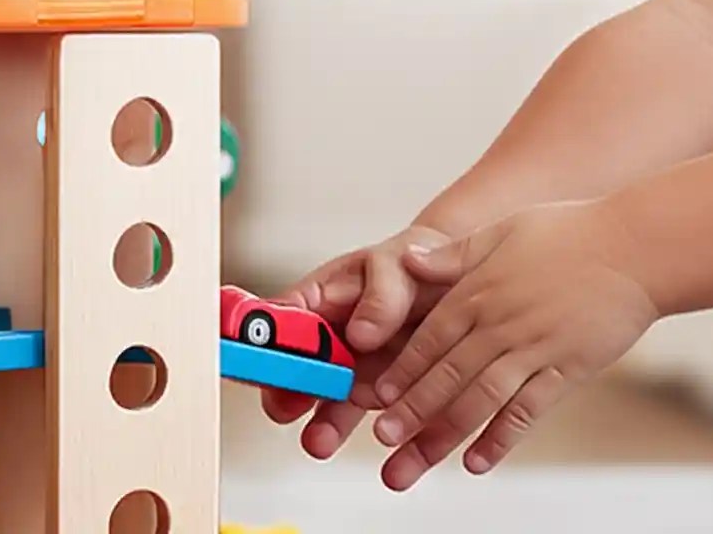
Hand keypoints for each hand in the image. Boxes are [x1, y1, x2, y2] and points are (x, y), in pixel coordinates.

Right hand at [260, 225, 453, 458]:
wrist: (458, 284)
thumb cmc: (416, 265)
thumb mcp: (399, 264)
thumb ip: (382, 293)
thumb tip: (361, 331)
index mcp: (322, 298)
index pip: (279, 319)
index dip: (261, 339)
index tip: (255, 357)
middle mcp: (332, 339)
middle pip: (297, 370)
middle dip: (286, 392)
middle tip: (284, 406)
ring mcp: (357, 370)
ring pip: (331, 403)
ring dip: (323, 425)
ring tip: (320, 440)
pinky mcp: (388, 395)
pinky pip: (377, 420)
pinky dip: (381, 438)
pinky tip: (383, 449)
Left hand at [370, 201, 660, 490]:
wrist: (637, 246)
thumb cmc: (569, 232)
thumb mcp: (501, 232)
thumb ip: (452, 255)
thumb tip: (406, 261)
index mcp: (477, 291)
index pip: (428, 339)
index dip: (401, 369)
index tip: (375, 397)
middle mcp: (498, 324)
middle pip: (445, 374)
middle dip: (410, 410)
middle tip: (381, 439)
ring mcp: (533, 348)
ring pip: (478, 398)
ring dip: (444, 431)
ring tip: (415, 460)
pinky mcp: (567, 368)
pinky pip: (527, 409)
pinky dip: (500, 437)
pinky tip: (476, 463)